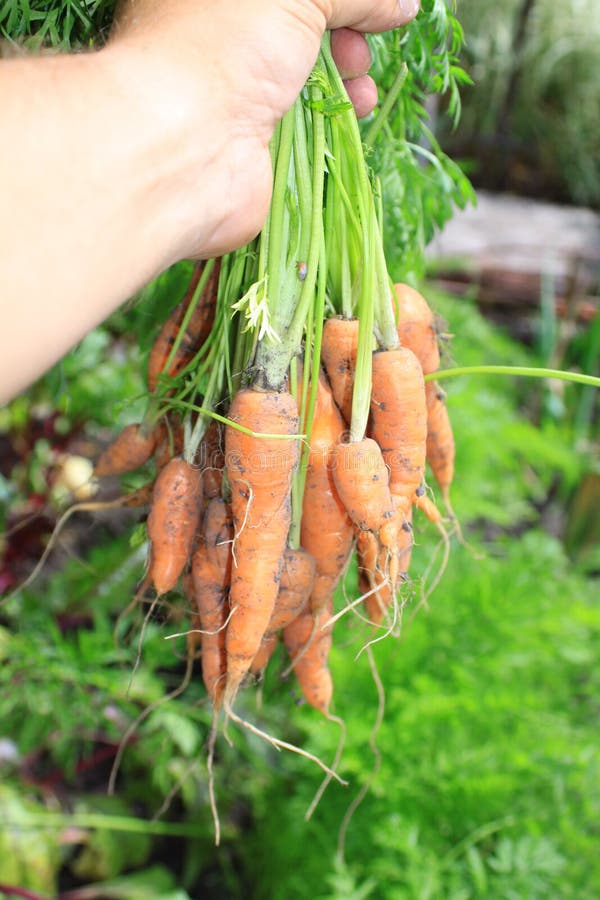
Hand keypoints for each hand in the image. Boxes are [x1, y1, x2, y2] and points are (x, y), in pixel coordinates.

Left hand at [108, 0, 419, 259]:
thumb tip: (399, 3)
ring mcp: (233, 89)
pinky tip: (357, 108)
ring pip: (305, 70)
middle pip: (296, 22)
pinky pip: (304, 118)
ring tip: (360, 78)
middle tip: (359, 39)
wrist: (186, 147)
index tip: (370, 3)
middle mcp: (216, 33)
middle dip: (343, 24)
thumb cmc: (222, 46)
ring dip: (347, 70)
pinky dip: (337, 111)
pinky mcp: (251, 139)